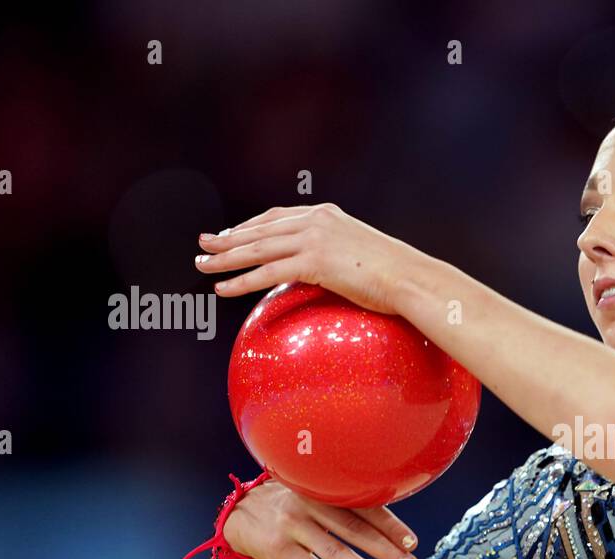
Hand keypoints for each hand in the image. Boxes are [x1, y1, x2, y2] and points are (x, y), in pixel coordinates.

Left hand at [194, 202, 421, 314]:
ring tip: (202, 264)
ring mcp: (314, 239)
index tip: (231, 234)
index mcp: (326, 214)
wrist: (411, 278)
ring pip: (257, 248)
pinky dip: (241, 280)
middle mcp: (316, 220)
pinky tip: (223, 287)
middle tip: (202, 244)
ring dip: (225, 257)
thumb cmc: (395, 274)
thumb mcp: (362, 254)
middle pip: (260, 228)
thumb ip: (339, 254)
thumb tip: (330, 272)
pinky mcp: (314, 262)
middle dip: (227, 237)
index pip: (277, 216)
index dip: (249, 225)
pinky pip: (267, 272)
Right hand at [222, 479, 420, 558]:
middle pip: (355, 529)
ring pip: (337, 552)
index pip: (364, 506)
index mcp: (323, 488)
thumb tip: (387, 527)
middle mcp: (310, 503)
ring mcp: (294, 526)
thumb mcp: (311, 493)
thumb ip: (340, 503)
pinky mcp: (279, 548)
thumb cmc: (286, 505)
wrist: (237, 513)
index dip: (390, 525)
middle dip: (386, 549)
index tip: (412, 543)